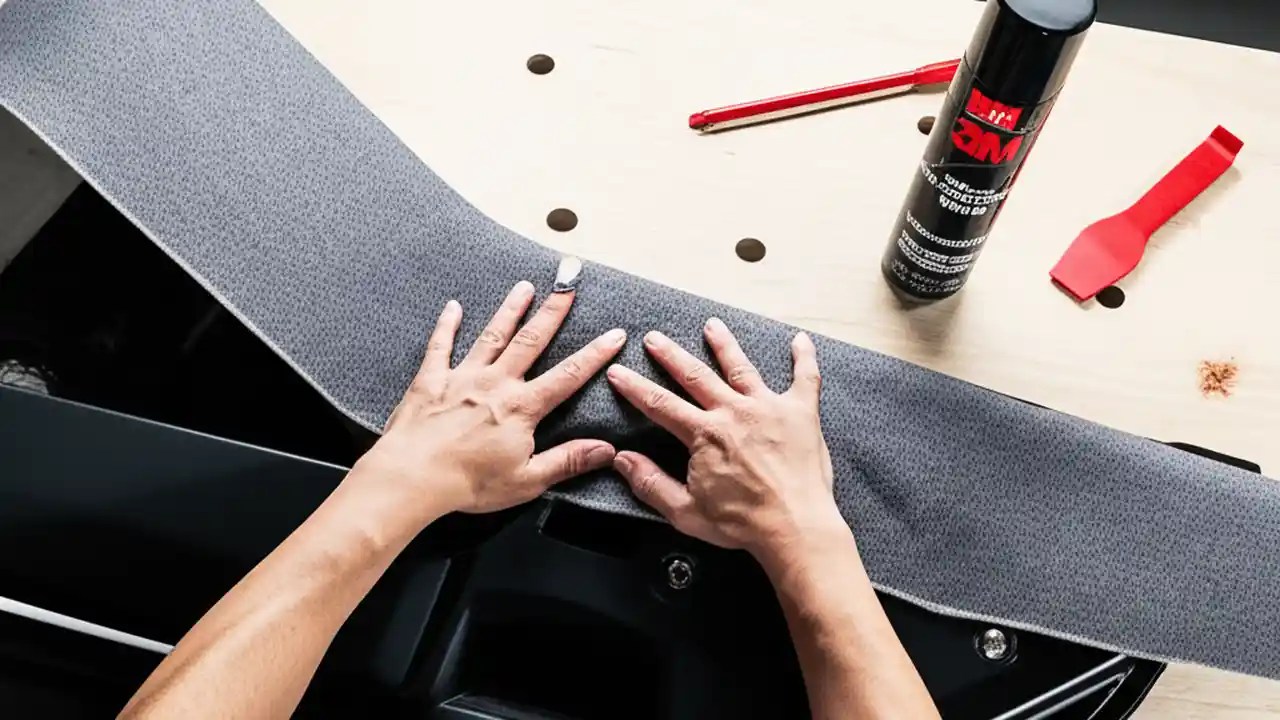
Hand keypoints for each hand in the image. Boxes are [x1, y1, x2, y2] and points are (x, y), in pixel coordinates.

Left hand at [351, 275, 625, 528]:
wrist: (413, 477)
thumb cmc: (469, 483)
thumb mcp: (527, 480)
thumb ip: (568, 461)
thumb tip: (607, 450)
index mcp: (521, 408)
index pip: (567, 376)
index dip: (594, 355)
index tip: (614, 334)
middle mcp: (495, 384)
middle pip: (530, 342)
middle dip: (552, 313)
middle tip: (568, 287)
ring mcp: (461, 377)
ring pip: (492, 336)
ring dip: (509, 310)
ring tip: (524, 287)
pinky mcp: (431, 380)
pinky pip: (440, 346)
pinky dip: (447, 325)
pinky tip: (453, 307)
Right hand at [606, 318, 841, 564]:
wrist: (795, 528)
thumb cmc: (743, 523)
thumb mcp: (685, 512)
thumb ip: (650, 483)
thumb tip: (622, 459)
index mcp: (704, 434)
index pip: (660, 404)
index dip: (634, 387)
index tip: (618, 371)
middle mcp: (734, 412)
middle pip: (695, 375)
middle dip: (671, 354)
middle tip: (654, 338)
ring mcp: (769, 407)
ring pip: (741, 367)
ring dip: (724, 344)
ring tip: (712, 325)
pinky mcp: (801, 413)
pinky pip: (804, 378)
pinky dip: (804, 357)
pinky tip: (800, 340)